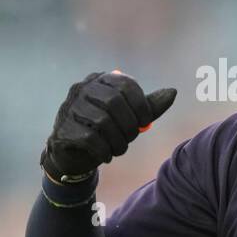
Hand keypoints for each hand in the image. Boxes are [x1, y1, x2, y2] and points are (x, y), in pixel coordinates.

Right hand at [40, 70, 176, 181]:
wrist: (73, 154)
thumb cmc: (105, 131)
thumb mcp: (129, 117)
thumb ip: (149, 106)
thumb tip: (173, 92)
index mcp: (100, 80)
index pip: (125, 84)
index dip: (141, 104)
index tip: (145, 122)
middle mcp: (81, 89)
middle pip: (114, 102)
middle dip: (129, 124)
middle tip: (131, 138)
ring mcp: (69, 108)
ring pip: (102, 121)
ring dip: (118, 141)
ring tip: (119, 149)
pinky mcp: (63, 129)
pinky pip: (90, 138)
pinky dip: (104, 150)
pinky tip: (107, 156)